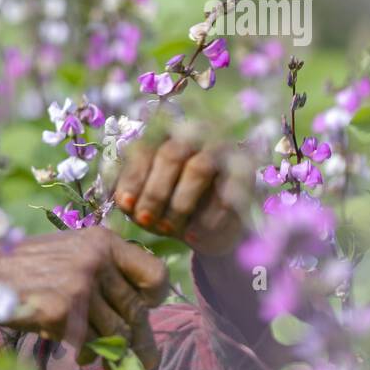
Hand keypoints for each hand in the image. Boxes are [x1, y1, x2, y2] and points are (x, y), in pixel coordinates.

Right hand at [0, 227, 169, 369]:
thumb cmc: (27, 272)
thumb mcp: (70, 258)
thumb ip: (107, 280)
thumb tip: (143, 329)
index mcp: (102, 241)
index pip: (156, 274)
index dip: (152, 298)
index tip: (140, 309)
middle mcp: (94, 259)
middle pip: (136, 310)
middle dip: (136, 339)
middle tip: (139, 359)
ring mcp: (79, 284)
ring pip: (117, 332)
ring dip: (111, 351)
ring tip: (101, 357)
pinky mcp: (63, 310)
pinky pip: (91, 344)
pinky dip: (87, 353)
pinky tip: (77, 353)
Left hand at [112, 139, 247, 257]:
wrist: (207, 227)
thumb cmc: (166, 207)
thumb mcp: (143, 202)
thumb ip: (130, 197)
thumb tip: (124, 201)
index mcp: (162, 134)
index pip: (144, 149)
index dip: (133, 178)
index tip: (126, 205)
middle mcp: (193, 133)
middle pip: (171, 154)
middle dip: (156, 193)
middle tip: (147, 221)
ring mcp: (222, 148)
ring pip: (199, 167)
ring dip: (179, 204)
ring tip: (167, 229)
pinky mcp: (245, 171)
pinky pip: (226, 190)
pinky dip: (206, 218)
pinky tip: (191, 237)